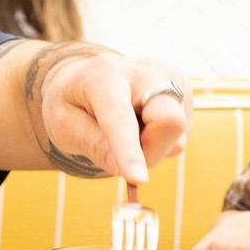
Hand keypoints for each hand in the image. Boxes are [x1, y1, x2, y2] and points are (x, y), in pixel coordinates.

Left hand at [27, 45, 189, 184]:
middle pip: (168, 121)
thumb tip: (122, 170)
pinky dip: (161, 141)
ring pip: (177, 134)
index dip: (130, 151)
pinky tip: (144, 124)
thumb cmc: (74, 102)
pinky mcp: (185, 89)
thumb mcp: (64, 125)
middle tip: (122, 157)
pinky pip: (182, 134)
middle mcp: (143, 71)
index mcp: (104, 77)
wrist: (90, 76)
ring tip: (128, 131)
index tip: (139, 179)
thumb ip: (91, 145)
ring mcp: (170, 77)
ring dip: (152, 148)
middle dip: (151, 152)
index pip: (121, 119)